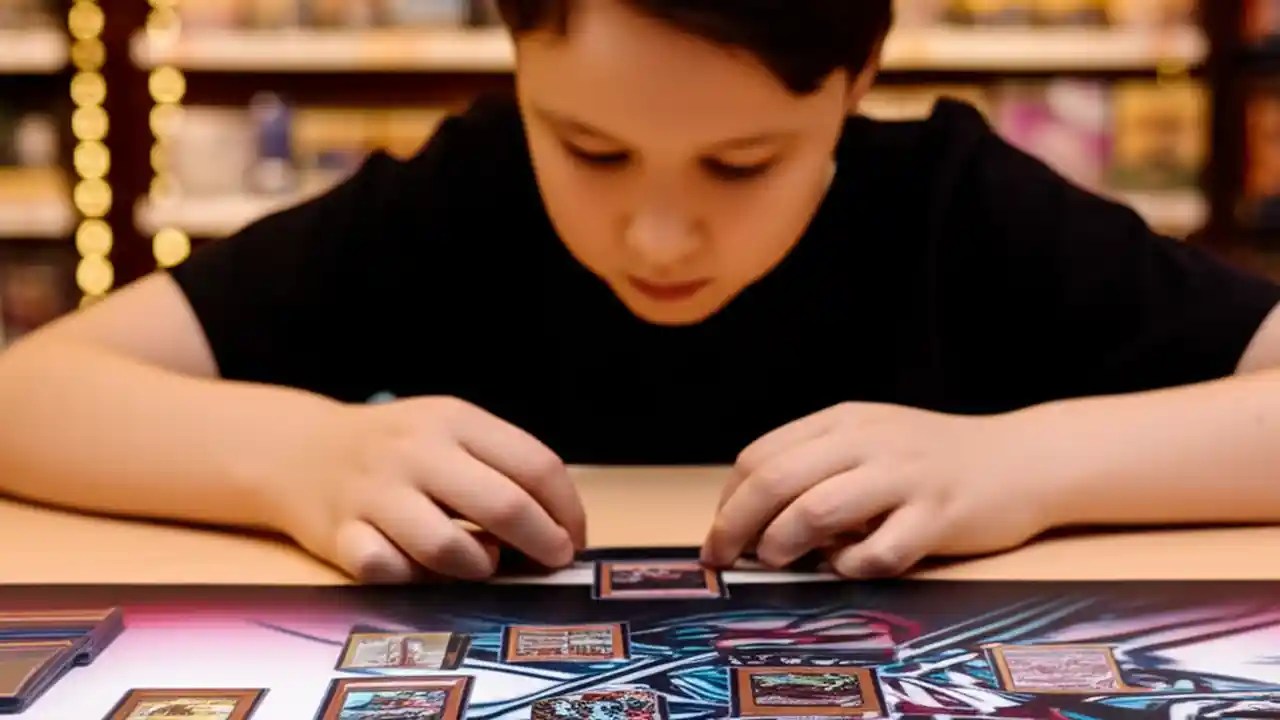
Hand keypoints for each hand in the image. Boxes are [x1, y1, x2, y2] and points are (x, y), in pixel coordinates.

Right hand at [269, 396, 585, 583]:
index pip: (535, 465)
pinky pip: (389, 571)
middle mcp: (416, 452)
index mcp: (454, 420)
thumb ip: (500, 465)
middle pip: (503, 507)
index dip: (567, 510)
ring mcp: (375, 493)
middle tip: (551, 561)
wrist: (298, 450)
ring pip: (448, 548)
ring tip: (482, 562)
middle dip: (542, 543)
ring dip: (479, 567)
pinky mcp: (340, 535)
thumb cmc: (398, 447)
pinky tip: (418, 567)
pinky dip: (413, 579)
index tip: (574, 537)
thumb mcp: (450, 431)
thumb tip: (559, 524)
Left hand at [700, 402, 1052, 577]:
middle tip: (722, 560)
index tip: (719, 534)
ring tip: (778, 560)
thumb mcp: (868, 442)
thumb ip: (816, 466)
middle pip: (775, 481)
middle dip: (734, 526)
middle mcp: (867, 443)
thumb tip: (750, 516)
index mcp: (842, 422)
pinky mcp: (937, 517)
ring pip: (816, 512)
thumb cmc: (931, 458)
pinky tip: (847, 566)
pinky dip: (848, 567)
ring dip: (782, 544)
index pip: (761, 456)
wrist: (1021, 460)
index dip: (728, 500)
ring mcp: (903, 478)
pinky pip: (876, 553)